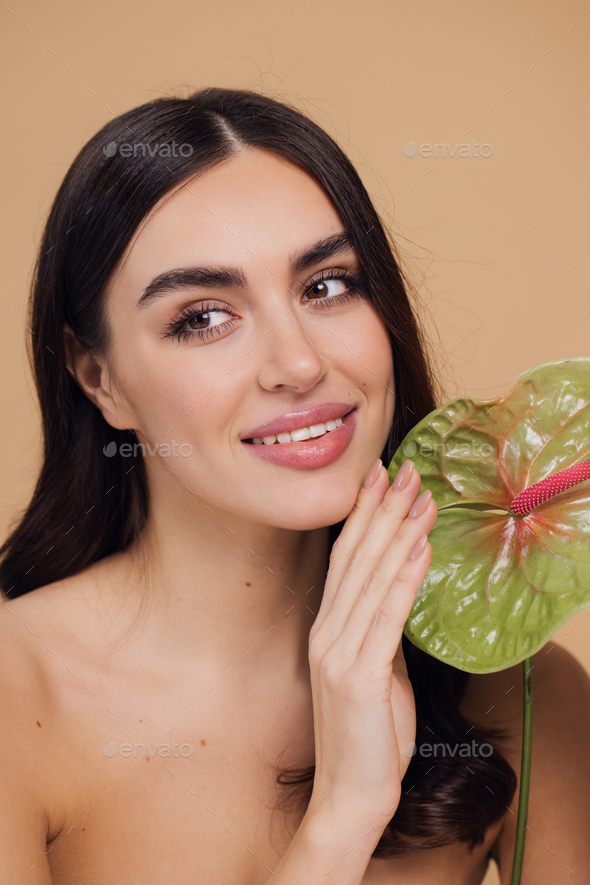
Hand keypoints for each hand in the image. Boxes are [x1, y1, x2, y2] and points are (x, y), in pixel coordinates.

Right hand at [306, 458, 436, 833]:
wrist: (350, 795)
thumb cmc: (368, 737)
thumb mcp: (375, 673)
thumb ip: (380, 634)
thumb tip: (399, 598)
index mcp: (327, 629)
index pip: (345, 560)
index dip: (363, 516)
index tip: (381, 478)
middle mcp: (326, 633)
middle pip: (356, 559)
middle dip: (384, 510)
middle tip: (407, 471)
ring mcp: (338, 654)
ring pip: (371, 579)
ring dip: (399, 533)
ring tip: (422, 497)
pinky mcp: (358, 677)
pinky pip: (386, 617)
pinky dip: (404, 578)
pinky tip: (420, 547)